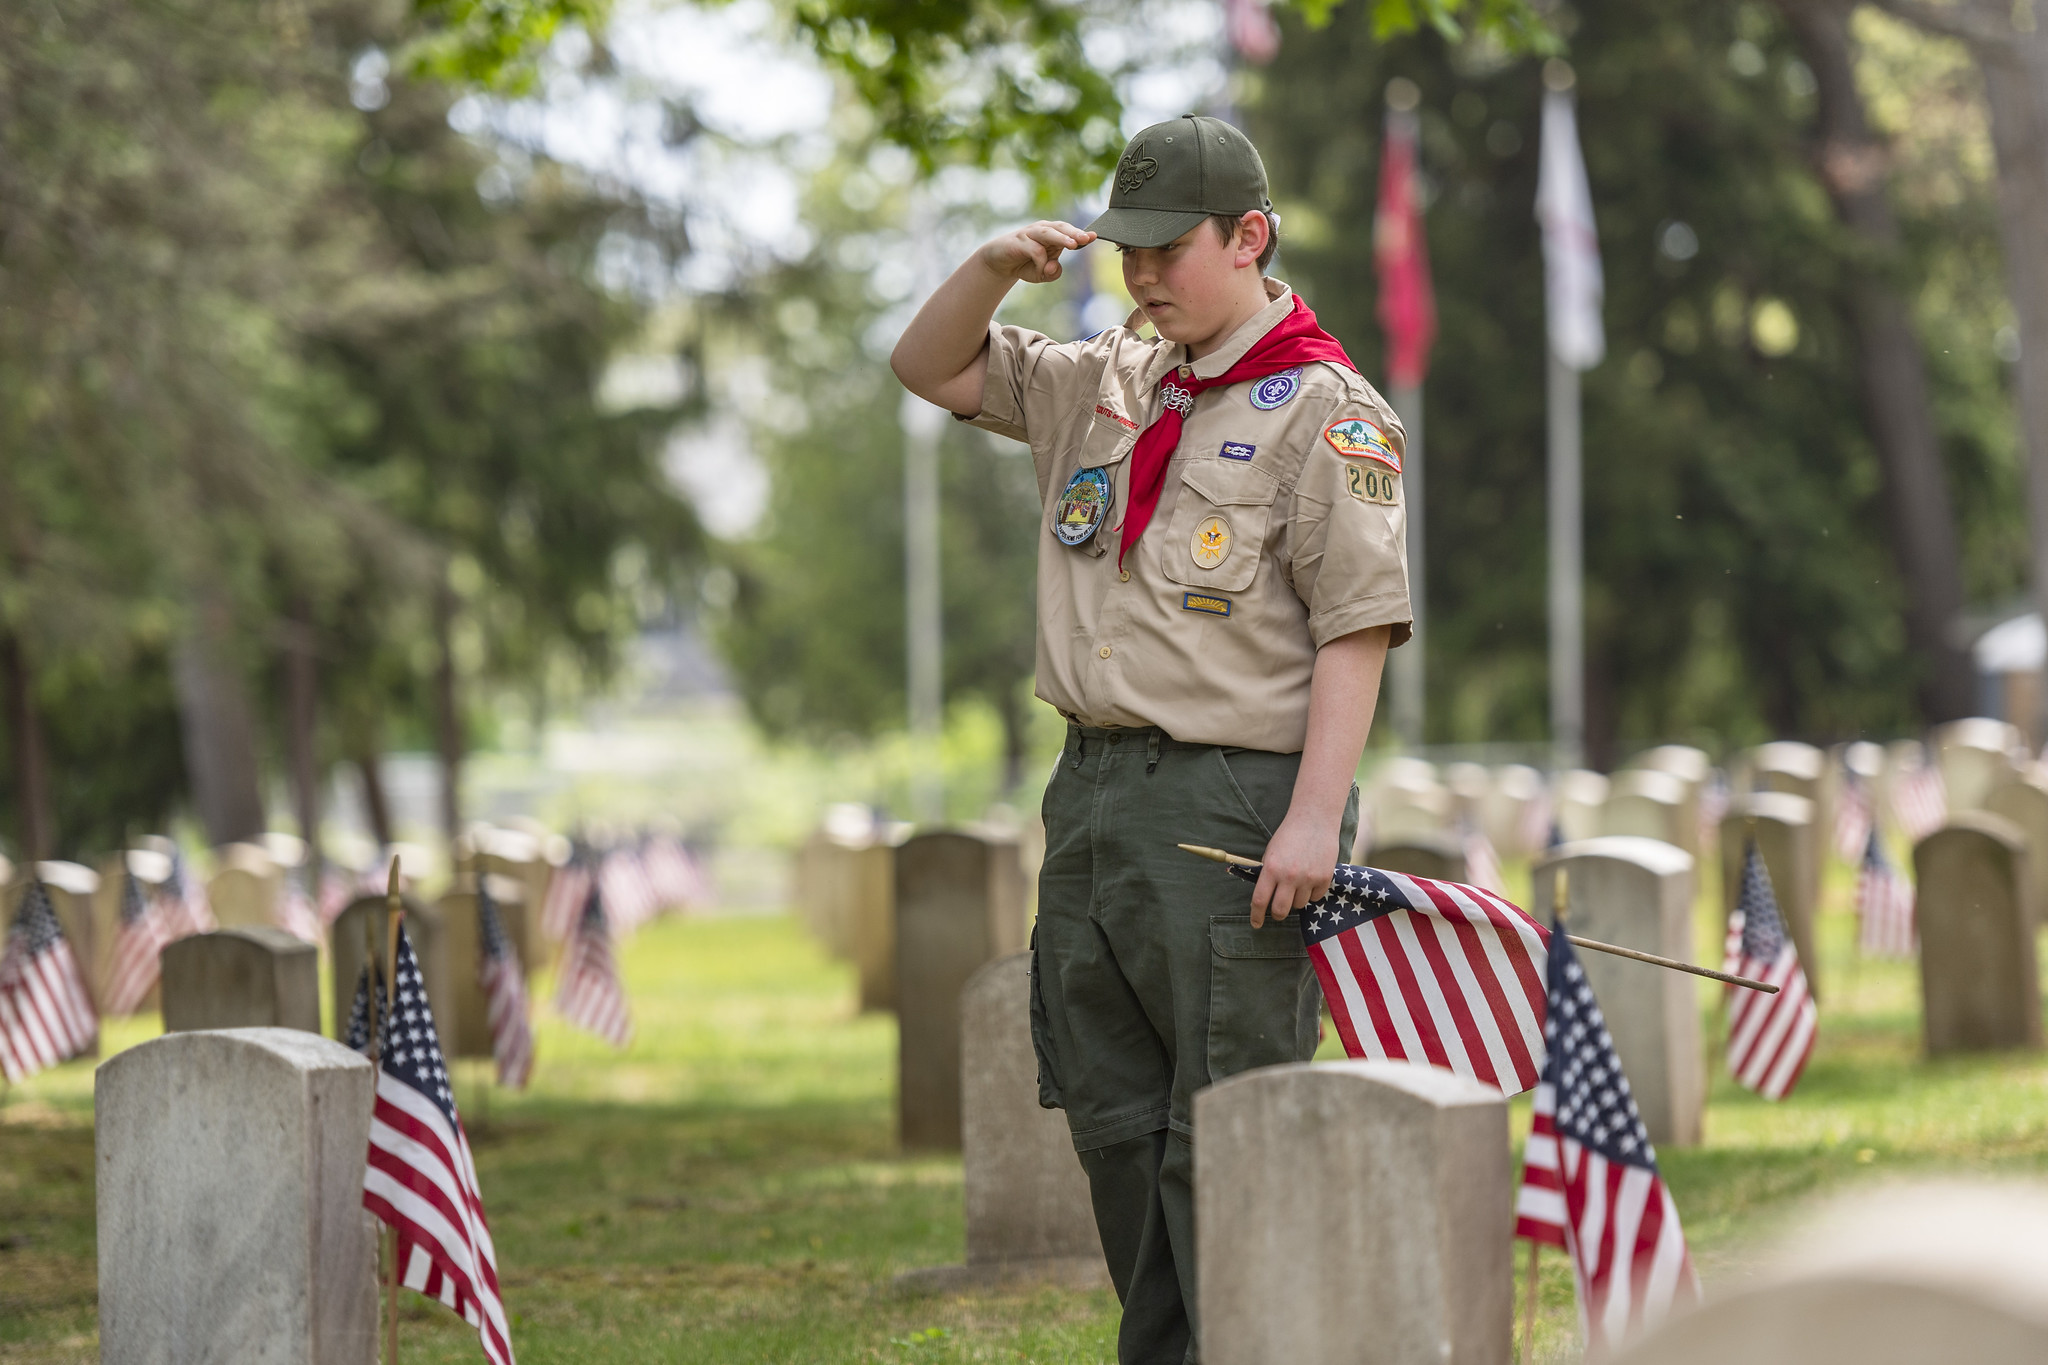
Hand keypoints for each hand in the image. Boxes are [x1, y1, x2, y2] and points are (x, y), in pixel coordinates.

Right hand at [977, 221, 1095, 284]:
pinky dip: (1040, 261)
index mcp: (1053, 234)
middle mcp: (1043, 230)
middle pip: (1061, 227)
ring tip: (1072, 245)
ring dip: (1061, 238)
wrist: (999, 263)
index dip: (1081, 234)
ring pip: (1049, 233)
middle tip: (1086, 238)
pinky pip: (1034, 250)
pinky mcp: (1018, 241)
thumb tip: (1054, 267)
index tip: (1094, 237)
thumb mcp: (1042, 274)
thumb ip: (1052, 273)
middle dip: (1074, 233)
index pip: (1070, 232)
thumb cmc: (1025, 264)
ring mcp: (1030, 234)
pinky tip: (1039, 270)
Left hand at [1249, 810, 1339, 926]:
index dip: (1256, 916)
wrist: (1315, 819)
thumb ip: (1268, 874)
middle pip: (1280, 910)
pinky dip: (1312, 892)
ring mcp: (1308, 878)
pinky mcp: (1324, 878)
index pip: (1260, 900)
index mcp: (1271, 869)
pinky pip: (1316, 897)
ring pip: (1299, 904)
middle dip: (1277, 914)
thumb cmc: (1289, 835)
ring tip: (1297, 882)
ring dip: (1296, 899)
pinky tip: (1311, 878)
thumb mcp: (1271, 853)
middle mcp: (1289, 876)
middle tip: (1277, 911)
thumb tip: (1265, 897)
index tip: (1256, 923)